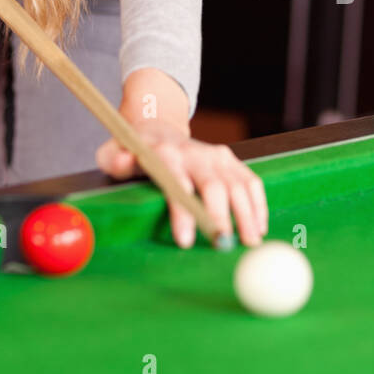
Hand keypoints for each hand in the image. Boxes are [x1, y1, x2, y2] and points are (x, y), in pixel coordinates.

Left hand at [96, 113, 268, 249]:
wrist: (159, 129)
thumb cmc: (135, 151)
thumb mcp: (114, 152)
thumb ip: (116, 159)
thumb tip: (123, 160)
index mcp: (165, 153)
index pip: (176, 182)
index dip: (182, 213)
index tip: (185, 241)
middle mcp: (195, 152)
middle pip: (213, 185)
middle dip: (220, 217)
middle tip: (223, 244)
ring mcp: (217, 155)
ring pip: (237, 184)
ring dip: (246, 215)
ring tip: (249, 243)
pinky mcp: (231, 160)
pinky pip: (251, 182)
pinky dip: (257, 205)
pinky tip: (259, 226)